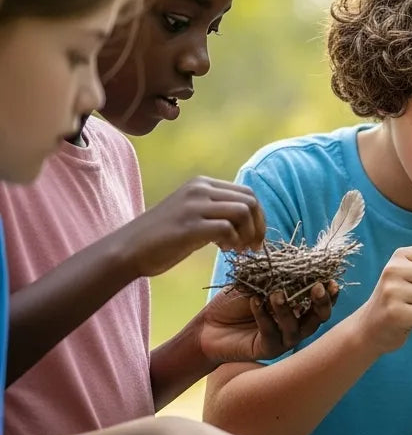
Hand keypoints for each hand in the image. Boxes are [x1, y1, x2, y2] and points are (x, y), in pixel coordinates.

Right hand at [114, 176, 265, 277]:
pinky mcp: (189, 225)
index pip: (247, 193)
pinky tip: (224, 250)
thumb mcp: (193, 214)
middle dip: (259, 226)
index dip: (259, 217)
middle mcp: (198, 189)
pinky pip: (227, 228)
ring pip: (243, 211)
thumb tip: (251, 220)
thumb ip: (217, 211)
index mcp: (201, 184)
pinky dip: (233, 242)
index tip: (254, 238)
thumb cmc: (163, 237)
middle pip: (250, 201)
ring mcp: (193, 206)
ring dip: (248, 234)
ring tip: (238, 249)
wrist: (128, 250)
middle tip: (253, 247)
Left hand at [197, 283, 338, 363]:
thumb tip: (300, 262)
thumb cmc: (234, 302)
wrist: (207, 325)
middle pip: (319, 319)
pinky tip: (254, 302)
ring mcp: (283, 339)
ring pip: (297, 329)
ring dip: (288, 310)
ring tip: (276, 294)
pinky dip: (264, 317)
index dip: (329, 292)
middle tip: (317, 288)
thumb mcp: (257, 283)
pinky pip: (272, 334)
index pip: (320, 301)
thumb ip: (279, 277)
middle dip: (321, 303)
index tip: (330, 281)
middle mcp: (296, 324)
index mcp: (298, 307)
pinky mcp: (268, 349)